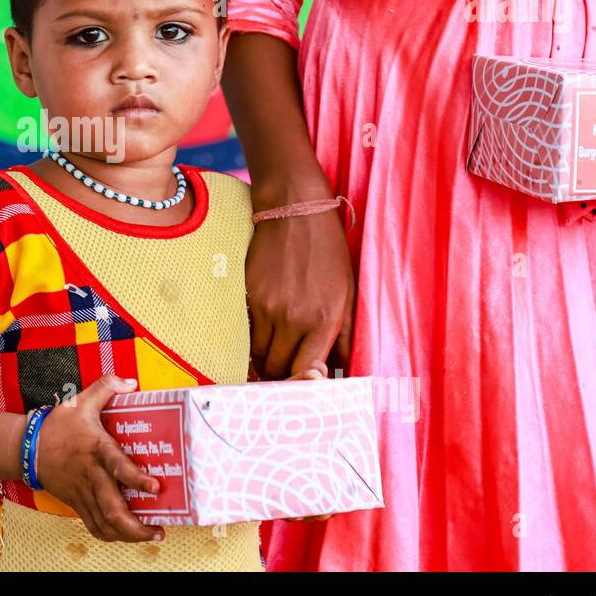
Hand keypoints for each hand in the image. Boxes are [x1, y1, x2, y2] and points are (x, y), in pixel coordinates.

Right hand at [33, 375, 165, 543]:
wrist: (27, 448)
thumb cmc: (57, 426)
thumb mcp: (80, 401)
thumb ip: (106, 386)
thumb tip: (131, 381)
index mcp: (96, 450)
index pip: (118, 467)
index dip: (137, 479)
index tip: (155, 487)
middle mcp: (92, 476)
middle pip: (113, 508)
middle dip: (136, 526)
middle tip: (158, 530)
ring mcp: (83, 493)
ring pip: (105, 523)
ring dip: (128, 535)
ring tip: (150, 536)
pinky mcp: (76, 502)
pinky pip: (93, 525)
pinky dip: (110, 535)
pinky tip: (125, 535)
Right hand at [247, 206, 355, 380]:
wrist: (294, 213)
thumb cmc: (327, 252)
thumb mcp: (347, 292)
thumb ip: (345, 334)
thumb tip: (341, 367)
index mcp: (324, 318)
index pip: (308, 370)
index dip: (304, 382)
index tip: (305, 381)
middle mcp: (294, 318)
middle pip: (279, 368)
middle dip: (283, 376)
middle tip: (287, 373)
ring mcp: (268, 308)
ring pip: (259, 354)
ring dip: (266, 361)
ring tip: (274, 357)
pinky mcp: (249, 296)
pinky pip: (247, 333)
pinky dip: (254, 340)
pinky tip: (264, 335)